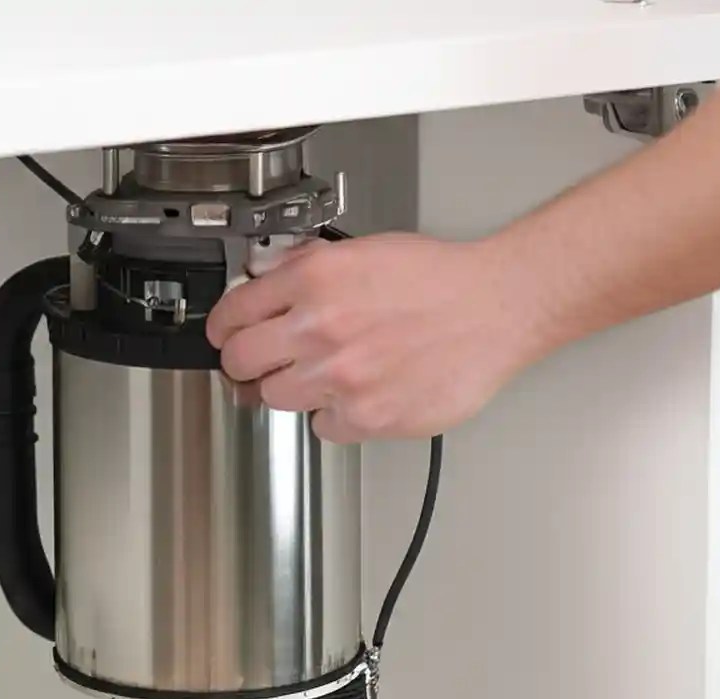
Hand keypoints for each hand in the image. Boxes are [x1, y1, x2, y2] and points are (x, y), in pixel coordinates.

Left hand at [206, 232, 548, 442]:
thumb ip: (306, 268)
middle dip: (246, 361)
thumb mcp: (359, 250)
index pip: (232, 314)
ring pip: (275, 397)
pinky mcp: (366, 415)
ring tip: (324, 373)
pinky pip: (323, 427)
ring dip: (291, 388)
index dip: (224, 328)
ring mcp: (340, 376)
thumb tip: (266, 281)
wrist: (495, 307)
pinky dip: (335, 416)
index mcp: (313, 280)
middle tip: (261, 361)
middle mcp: (319, 328)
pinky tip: (358, 393)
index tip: (225, 335)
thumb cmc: (439, 279)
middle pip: (240, 362)